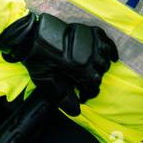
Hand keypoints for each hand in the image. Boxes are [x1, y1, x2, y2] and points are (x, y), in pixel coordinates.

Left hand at [0, 13, 116, 115]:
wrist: (30, 34)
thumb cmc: (36, 57)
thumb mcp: (46, 80)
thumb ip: (62, 97)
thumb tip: (77, 112)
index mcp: (79, 66)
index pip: (94, 85)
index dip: (88, 93)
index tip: (81, 97)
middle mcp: (89, 53)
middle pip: (101, 71)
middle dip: (93, 81)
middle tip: (82, 84)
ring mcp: (90, 40)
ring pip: (105, 57)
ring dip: (101, 66)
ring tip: (92, 72)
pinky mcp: (87, 31)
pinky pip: (105, 39)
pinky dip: (110, 48)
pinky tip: (112, 57)